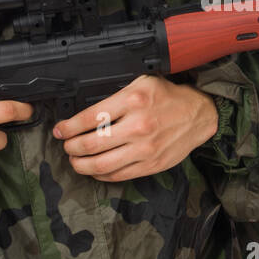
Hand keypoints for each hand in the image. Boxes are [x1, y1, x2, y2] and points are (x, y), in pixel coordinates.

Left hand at [53, 75, 217, 181]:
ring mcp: (145, 148)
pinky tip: (95, 169)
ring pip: (101, 164)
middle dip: (71, 148)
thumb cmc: (168, 97)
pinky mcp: (151, 165)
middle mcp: (138, 125)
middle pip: (90, 144)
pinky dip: (100, 174)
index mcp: (133, 100)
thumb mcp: (141, 83)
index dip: (68, 127)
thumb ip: (115, 96)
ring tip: (75, 160)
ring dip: (81, 165)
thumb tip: (84, 114)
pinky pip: (118, 175)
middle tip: (66, 146)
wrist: (198, 115)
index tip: (60, 130)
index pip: (90, 117)